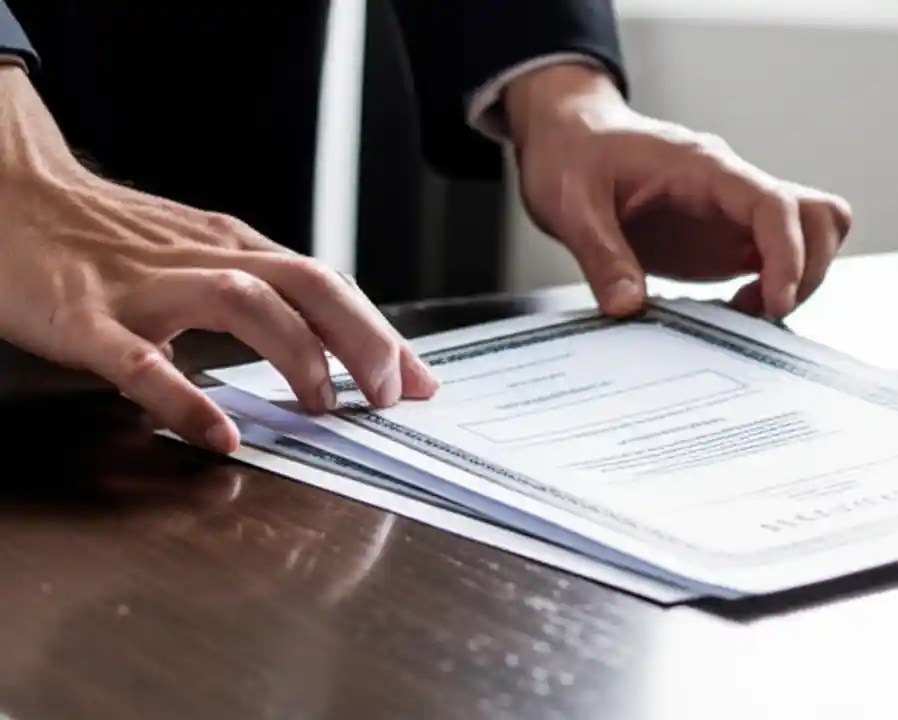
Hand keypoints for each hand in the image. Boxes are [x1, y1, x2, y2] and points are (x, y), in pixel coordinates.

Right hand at [0, 68, 436, 452]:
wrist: (10, 198)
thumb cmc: (110, 237)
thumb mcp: (199, 253)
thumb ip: (260, 292)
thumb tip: (331, 341)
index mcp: (234, 247)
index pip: (329, 284)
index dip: (383, 333)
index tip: (422, 382)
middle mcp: (204, 259)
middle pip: (308, 284)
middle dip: (363, 340)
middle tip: (391, 396)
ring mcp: (147, 287)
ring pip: (244, 304)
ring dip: (297, 355)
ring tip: (324, 407)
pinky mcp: (89, 320)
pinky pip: (141, 361)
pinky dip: (185, 398)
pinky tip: (218, 435)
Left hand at [505, 64, 852, 318]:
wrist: (570, 140)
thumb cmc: (573, 156)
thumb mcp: (571, 206)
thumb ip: (602, 255)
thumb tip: (628, 307)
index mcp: (702, 168)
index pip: (774, 203)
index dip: (789, 254)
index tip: (777, 302)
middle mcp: (731, 188)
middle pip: (816, 216)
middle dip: (807, 270)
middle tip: (761, 311)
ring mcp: (733, 214)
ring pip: (809, 235)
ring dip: (796, 280)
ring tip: (745, 312)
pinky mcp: (726, 238)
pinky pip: (777, 259)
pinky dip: (773, 289)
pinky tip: (734, 310)